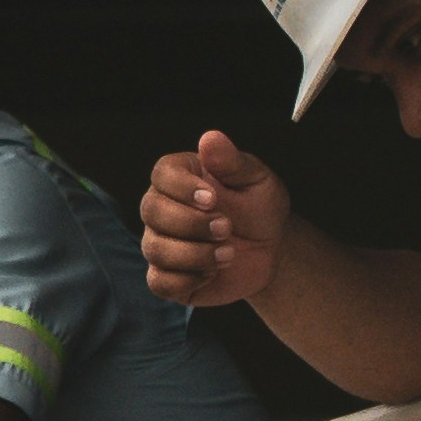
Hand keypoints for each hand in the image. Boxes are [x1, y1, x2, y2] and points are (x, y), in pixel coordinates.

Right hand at [142, 130, 288, 309]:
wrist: (269, 250)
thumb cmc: (259, 208)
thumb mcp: (256, 181)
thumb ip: (232, 162)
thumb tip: (209, 138)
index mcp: (180, 177)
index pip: (161, 175)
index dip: (182, 187)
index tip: (212, 198)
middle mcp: (162, 208)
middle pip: (151, 211)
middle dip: (192, 223)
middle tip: (226, 227)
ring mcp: (161, 242)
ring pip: (155, 249)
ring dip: (195, 254)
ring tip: (228, 253)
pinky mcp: (167, 276)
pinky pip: (159, 282)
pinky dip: (188, 280)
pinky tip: (212, 271)